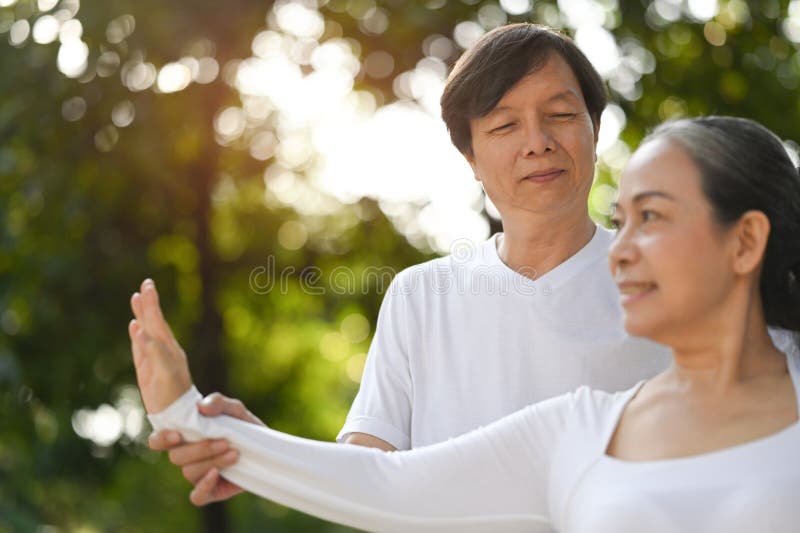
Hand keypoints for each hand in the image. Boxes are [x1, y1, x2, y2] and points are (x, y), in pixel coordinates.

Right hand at [128, 279, 192, 413]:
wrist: (179, 416)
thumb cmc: (174, 397)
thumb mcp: (166, 374)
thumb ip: (155, 353)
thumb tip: (140, 332)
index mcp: (168, 348)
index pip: (158, 321)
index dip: (152, 304)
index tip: (148, 285)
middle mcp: (163, 350)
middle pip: (153, 322)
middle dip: (149, 304)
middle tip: (146, 284)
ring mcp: (154, 359)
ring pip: (146, 331)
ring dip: (142, 315)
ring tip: (137, 299)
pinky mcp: (147, 370)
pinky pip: (141, 348)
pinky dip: (137, 335)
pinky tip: (134, 327)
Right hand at [148, 393, 265, 504]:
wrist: (265, 447)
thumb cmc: (243, 425)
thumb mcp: (234, 409)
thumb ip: (218, 402)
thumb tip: (202, 407)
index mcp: (184, 437)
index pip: (158, 441)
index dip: (161, 439)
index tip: (177, 434)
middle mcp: (186, 457)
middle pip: (177, 457)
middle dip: (201, 449)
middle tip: (225, 442)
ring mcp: (197, 475)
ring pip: (189, 472)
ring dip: (211, 461)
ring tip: (234, 452)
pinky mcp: (211, 491)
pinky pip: (198, 497)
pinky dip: (203, 486)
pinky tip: (216, 474)